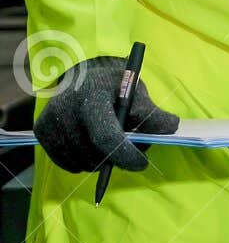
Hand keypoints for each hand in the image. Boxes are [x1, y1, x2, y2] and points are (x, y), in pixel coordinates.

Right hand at [32, 57, 178, 172]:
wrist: (83, 78)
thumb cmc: (115, 87)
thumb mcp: (137, 92)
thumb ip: (152, 112)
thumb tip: (171, 128)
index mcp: (92, 94)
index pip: (107, 136)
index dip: (126, 155)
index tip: (142, 164)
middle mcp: (65, 107)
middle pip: (93, 153)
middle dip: (117, 161)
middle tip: (131, 157)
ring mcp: (50, 120)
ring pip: (80, 161)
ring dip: (101, 164)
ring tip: (113, 151)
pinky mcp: (42, 131)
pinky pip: (65, 162)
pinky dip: (83, 164)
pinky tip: (95, 153)